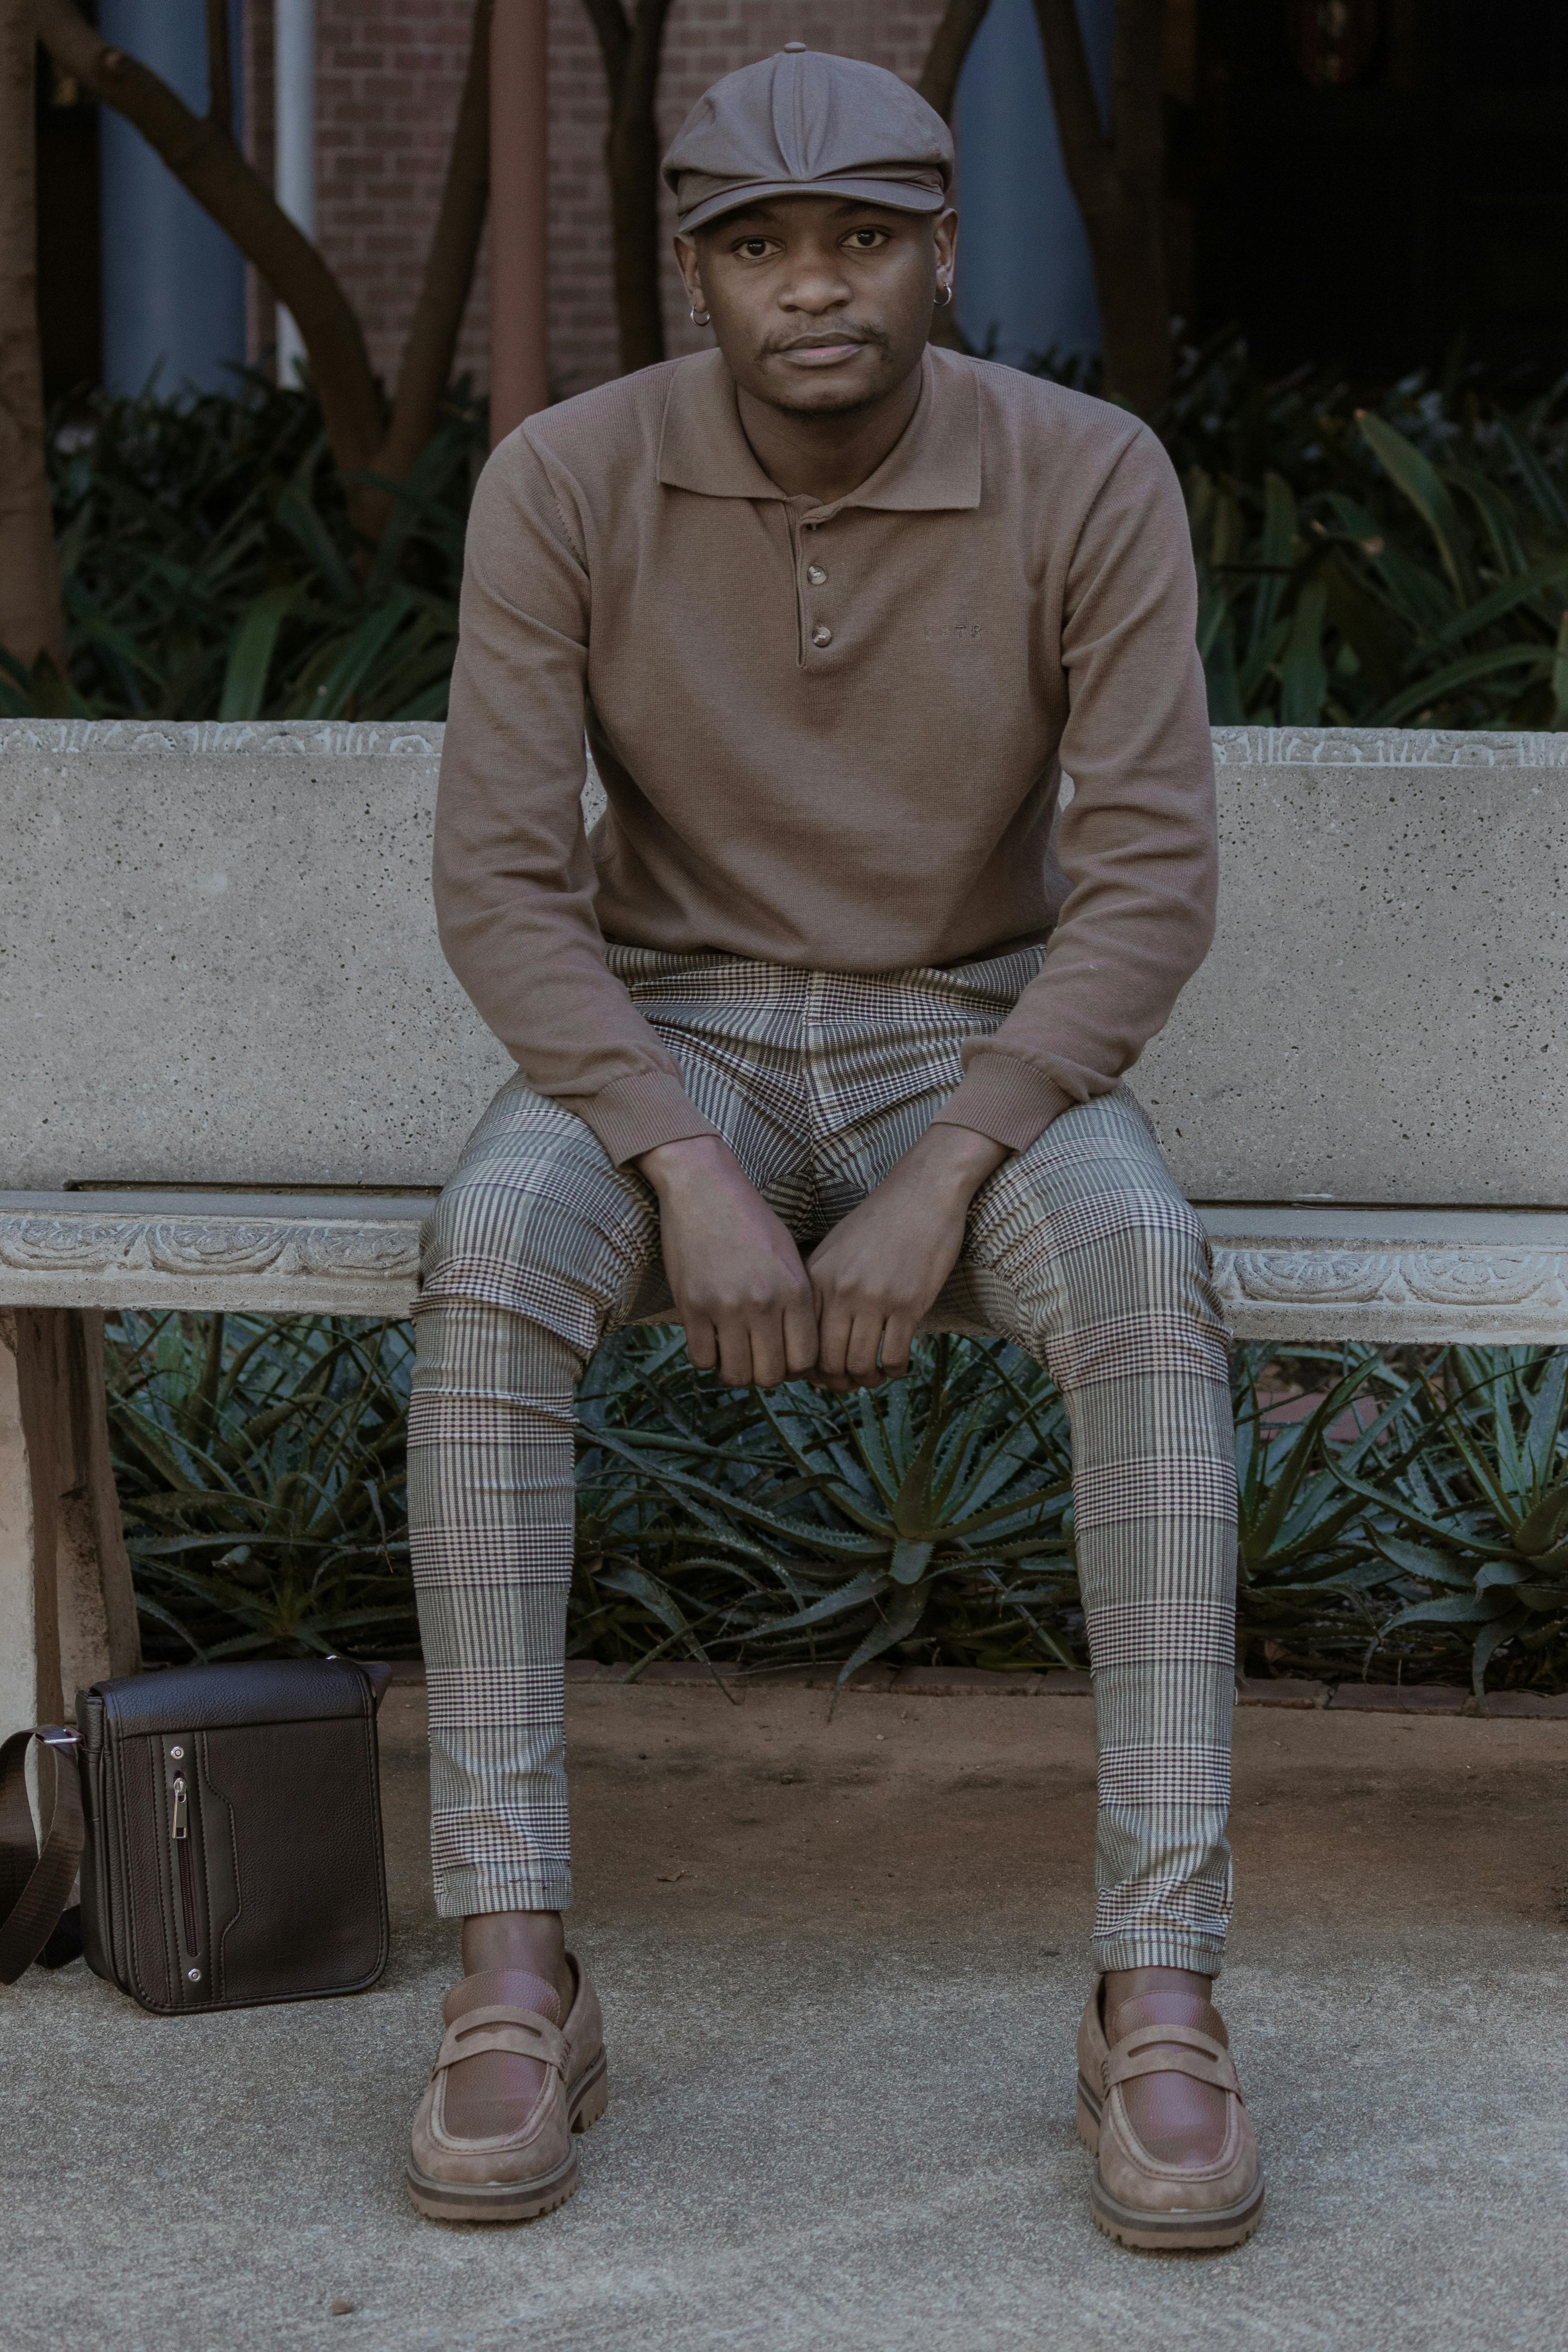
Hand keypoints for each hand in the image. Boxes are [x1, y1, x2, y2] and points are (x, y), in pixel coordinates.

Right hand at [635, 1134, 817, 1386]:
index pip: (804, 1360)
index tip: (783, 1358)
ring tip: (731, 1355)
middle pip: (771, 1375)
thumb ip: (796, 1300)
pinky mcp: (691, 1305)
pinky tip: (709, 1341)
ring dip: (734, 1372)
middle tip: (755, 1360)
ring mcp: (726, 1306)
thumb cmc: (749, 1220)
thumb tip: (799, 1350)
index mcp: (794, 1290)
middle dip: (764, 1375)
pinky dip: (706, 1358)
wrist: (703, 1187)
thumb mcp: (788, 1255)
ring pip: (736, 1374)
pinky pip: (701, 1359)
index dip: (795, 1369)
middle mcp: (763, 1302)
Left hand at [806, 1124, 1008, 1391]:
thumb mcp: (837, 1249)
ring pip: (860, 1364)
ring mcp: (874, 1297)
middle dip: (838, 1382)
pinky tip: (898, 1366)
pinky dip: (894, 1370)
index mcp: (816, 1277)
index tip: (823, 1375)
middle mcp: (839, 1290)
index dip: (811, 1368)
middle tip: (850, 1385)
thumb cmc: (882, 1222)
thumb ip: (822, 1288)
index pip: (802, 1340)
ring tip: (875, 1377)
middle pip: (828, 1361)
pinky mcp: (908, 1303)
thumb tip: (816, 1340)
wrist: (924, 1192)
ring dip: (867, 1380)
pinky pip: (894, 1356)